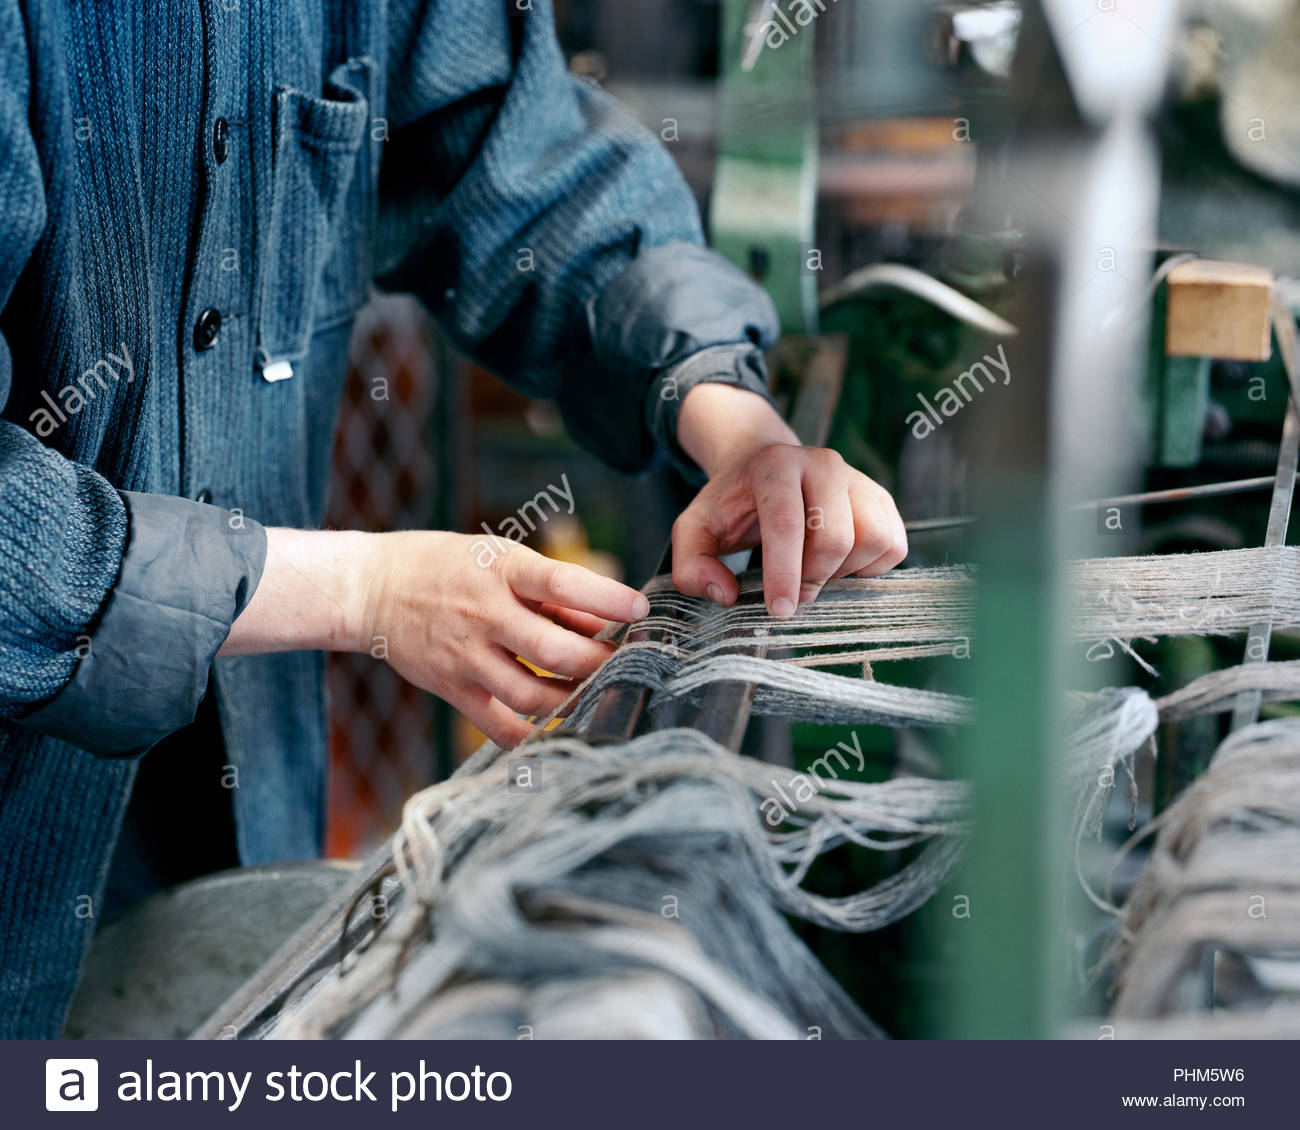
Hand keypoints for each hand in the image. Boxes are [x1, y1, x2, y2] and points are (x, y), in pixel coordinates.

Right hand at [221, 528, 647, 747]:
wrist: (374, 589)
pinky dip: (534, 734)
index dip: (607, 599)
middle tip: (625, 664)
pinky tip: (557, 726)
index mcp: (500, 570)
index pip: (563, 582)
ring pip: (533, 695)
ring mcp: (465, 656)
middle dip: (599, 663)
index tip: (641, 610)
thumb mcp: (500, 558)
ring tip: (594, 692)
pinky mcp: (452, 689)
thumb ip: (551, 591)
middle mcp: (484, 614)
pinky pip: (500, 726)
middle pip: (554, 651)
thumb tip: (604, 620)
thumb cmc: (450, 568)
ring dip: (574, 699)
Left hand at [671, 383, 906, 615]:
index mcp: (775, 466)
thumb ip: (691, 566)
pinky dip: (870, 568)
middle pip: (835, 537)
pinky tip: (839, 567)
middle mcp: (823, 464)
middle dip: (813, 578)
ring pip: (872, 540)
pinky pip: (893, 544)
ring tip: (814, 572)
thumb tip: (725, 594)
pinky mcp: (880, 497)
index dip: (784, 573)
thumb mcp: (693, 529)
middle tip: (791, 593)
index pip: (787, 523)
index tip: (778, 610)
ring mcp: (857, 478)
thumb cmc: (730, 504)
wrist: (764, 466)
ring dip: (844, 572)